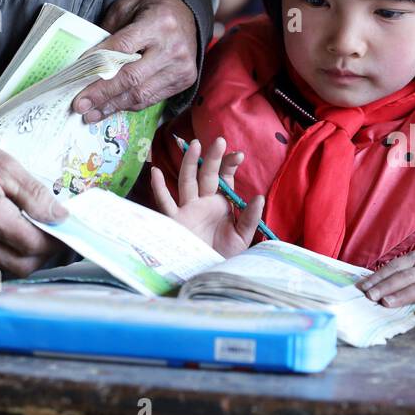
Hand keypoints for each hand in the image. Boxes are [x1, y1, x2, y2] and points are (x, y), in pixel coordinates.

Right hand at [0, 129, 67, 276]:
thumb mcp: (6, 165)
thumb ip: (36, 195)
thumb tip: (60, 217)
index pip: (32, 244)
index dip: (54, 242)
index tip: (65, 235)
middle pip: (20, 265)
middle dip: (42, 254)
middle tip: (51, 237)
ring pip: (2, 265)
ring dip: (20, 253)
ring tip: (26, 229)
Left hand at [71, 0, 197, 122]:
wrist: (187, 12)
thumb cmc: (152, 8)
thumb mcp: (127, 6)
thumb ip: (110, 31)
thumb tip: (87, 62)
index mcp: (159, 23)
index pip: (122, 47)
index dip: (98, 63)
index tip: (76, 76)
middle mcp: (172, 47)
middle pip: (131, 77)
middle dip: (101, 93)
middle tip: (79, 105)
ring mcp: (181, 67)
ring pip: (141, 94)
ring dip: (113, 106)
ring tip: (91, 113)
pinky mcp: (184, 80)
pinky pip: (151, 98)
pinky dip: (129, 104)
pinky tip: (112, 108)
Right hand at [149, 135, 263, 257]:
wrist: (209, 273)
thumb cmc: (226, 255)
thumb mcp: (243, 237)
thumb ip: (249, 218)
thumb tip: (259, 197)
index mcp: (221, 203)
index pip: (225, 178)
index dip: (229, 165)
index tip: (238, 155)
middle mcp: (203, 201)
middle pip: (207, 174)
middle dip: (213, 158)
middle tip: (220, 141)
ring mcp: (188, 209)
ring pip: (187, 181)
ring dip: (190, 163)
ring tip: (194, 144)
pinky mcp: (175, 221)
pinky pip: (165, 203)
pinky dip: (159, 188)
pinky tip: (155, 172)